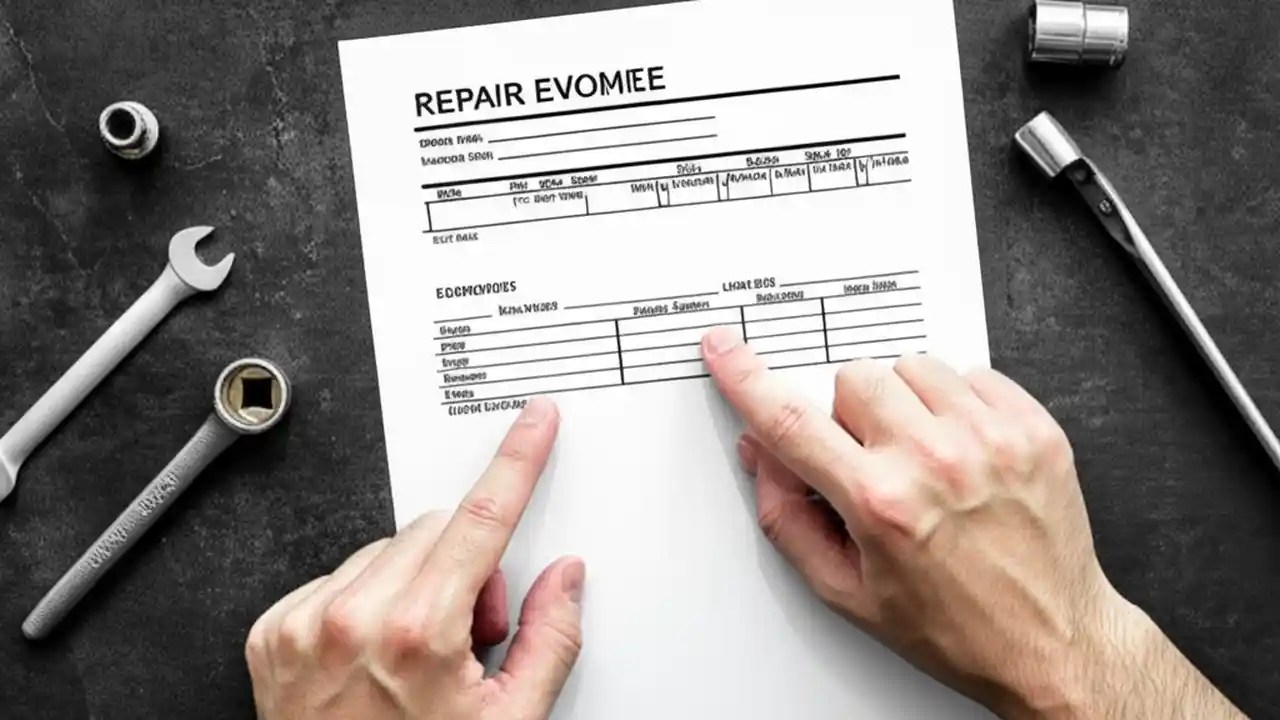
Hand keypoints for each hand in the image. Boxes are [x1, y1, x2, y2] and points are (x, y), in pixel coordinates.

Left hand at [245, 398, 584, 719]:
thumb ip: (549, 639)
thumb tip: (564, 579)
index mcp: (417, 634)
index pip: (483, 520)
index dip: (518, 462)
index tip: (533, 425)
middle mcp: (351, 618)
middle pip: (435, 530)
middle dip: (466, 566)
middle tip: (472, 633)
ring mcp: (303, 624)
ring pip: (386, 549)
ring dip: (413, 582)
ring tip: (416, 655)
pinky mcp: (272, 632)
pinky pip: (336, 576)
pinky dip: (363, 601)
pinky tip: (373, 655)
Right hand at [700, 329, 1243, 718]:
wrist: (1052, 643)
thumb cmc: (955, 627)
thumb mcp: (847, 591)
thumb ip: (788, 517)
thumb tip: (762, 454)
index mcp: (881, 504)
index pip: (791, 422)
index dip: (746, 380)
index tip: (726, 351)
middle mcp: (936, 462)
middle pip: (853, 378)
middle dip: (849, 414)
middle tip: (871, 460)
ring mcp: (990, 440)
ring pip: (911, 365)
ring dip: (904, 402)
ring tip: (923, 456)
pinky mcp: (1033, 429)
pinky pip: (971, 372)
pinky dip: (958, 403)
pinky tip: (963, 450)